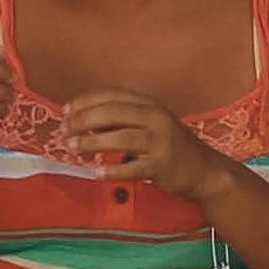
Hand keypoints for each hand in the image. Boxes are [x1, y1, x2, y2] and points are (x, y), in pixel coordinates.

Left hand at [61, 90, 231, 204]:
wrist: (204, 170)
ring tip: (73, 147)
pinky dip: (113, 170)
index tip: (65, 110)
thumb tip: (83, 122)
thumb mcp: (149, 125)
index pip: (113, 95)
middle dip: (84, 120)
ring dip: (93, 141)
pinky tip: (96, 172)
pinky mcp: (163, 165)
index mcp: (151, 105)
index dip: (86, 101)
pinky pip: (133, 168)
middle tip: (64, 131)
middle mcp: (157, 118)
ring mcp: (161, 141)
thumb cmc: (170, 147)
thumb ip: (120, 122)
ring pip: (122, 137)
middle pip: (114, 113)